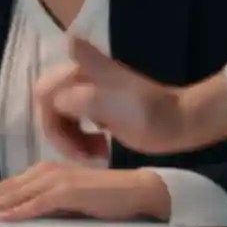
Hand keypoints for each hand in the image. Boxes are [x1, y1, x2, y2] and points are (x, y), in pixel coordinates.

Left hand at [0, 162, 170, 221]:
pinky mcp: (70, 191)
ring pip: (17, 194)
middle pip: (6, 188)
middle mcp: (47, 171)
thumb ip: (44, 202)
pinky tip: (4, 218)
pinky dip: (20, 210)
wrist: (135, 190)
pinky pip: (39, 202)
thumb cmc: (102, 197)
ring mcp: (58, 179)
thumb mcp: (66, 200)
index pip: (8, 186)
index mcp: (44, 172)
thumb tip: (18, 214)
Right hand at [35, 40, 186, 159]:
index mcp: (83, 71)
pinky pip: (73, 124)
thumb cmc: (151, 114)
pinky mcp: (97, 106)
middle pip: (49, 106)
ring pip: (60, 117)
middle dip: (60, 134)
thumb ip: (79, 97)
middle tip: (81, 154)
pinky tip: (99, 148)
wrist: (182, 121)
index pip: (44, 93)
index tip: (70, 143)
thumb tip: (49, 95)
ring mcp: (89, 91)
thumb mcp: (114, 107)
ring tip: (93, 154)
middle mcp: (81, 76)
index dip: (50, 121)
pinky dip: (80, 140)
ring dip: (70, 140)